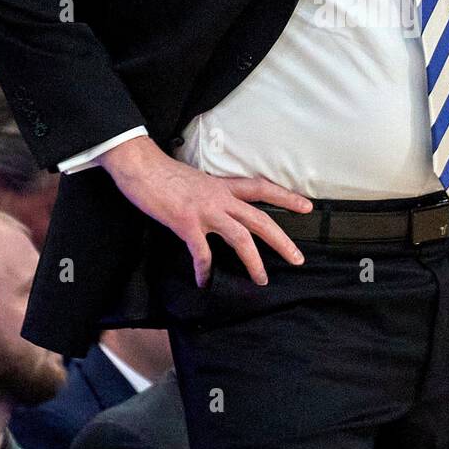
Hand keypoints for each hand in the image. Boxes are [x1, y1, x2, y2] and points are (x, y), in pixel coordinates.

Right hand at [98, 136, 311, 287]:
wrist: (141, 167)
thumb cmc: (164, 175)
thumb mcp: (197, 181)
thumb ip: (211, 195)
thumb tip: (218, 210)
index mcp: (223, 186)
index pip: (262, 188)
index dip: (286, 197)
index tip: (306, 206)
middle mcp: (220, 197)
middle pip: (260, 219)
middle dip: (282, 240)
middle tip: (298, 258)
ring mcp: (205, 211)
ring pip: (240, 237)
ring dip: (254, 261)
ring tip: (262, 279)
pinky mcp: (187, 223)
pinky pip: (202, 252)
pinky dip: (204, 269)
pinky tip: (204, 281)